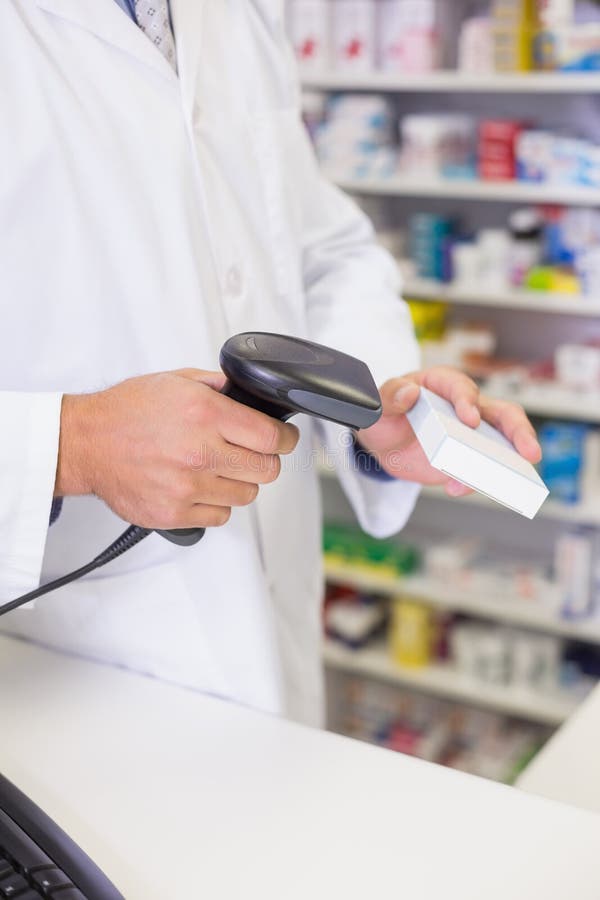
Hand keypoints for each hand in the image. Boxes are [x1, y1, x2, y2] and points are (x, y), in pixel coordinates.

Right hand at [56, 369, 298, 528]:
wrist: (86, 443)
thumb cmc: (126, 412)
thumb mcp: (176, 380)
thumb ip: (218, 384)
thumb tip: (250, 392)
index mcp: (205, 414)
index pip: (273, 438)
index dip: (285, 439)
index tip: (283, 439)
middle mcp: (199, 452)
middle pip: (267, 470)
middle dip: (264, 460)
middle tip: (250, 453)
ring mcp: (187, 487)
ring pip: (247, 495)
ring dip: (239, 482)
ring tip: (217, 468)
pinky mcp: (174, 513)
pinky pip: (220, 516)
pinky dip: (216, 503)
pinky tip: (200, 486)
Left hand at [357, 367, 541, 496]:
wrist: (384, 444)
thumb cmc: (385, 416)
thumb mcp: (379, 406)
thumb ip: (390, 397)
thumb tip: (409, 393)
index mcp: (443, 384)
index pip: (462, 387)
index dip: (468, 401)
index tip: (470, 420)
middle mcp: (466, 406)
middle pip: (504, 413)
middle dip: (519, 432)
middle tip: (529, 452)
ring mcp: (474, 434)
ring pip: (504, 443)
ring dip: (512, 462)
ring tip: (508, 480)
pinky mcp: (471, 458)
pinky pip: (483, 470)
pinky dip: (476, 481)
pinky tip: (457, 488)